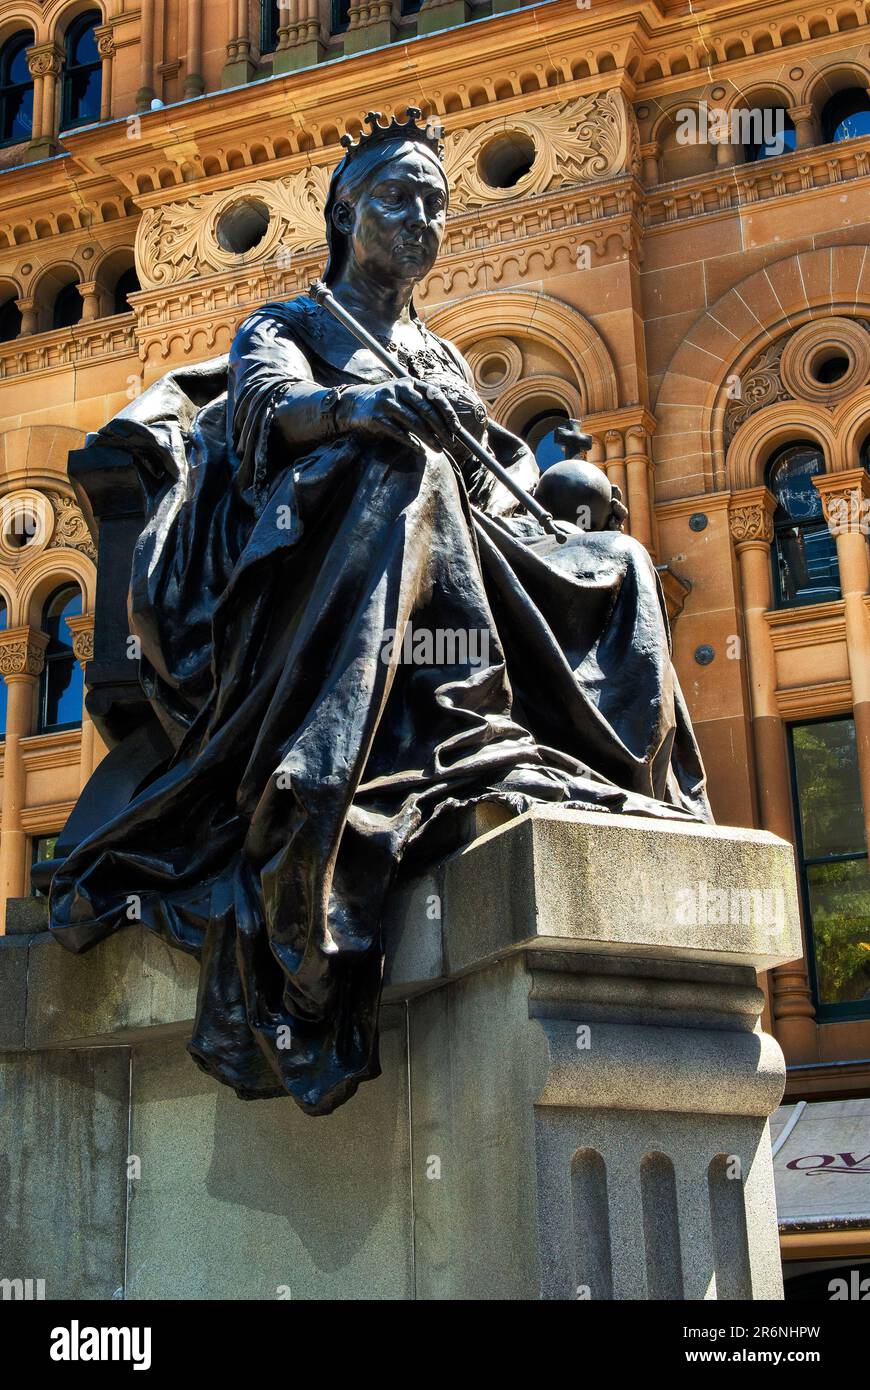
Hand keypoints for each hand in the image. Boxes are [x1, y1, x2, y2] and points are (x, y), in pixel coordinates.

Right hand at [334, 379, 462, 453]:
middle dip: (441, 429)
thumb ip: (424, 407)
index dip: (448, 412)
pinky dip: (411, 442)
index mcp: (410, 383)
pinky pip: (398, 432)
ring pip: (413, 422)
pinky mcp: (376, 417)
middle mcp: (399, 388)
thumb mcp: (406, 398)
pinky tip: (420, 449)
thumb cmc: (389, 404)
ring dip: (429, 438)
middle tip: (450, 443)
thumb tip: (450, 428)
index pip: (435, 395)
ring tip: (438, 449)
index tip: (456, 428)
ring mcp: (386, 402)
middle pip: (426, 410)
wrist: (357, 404)